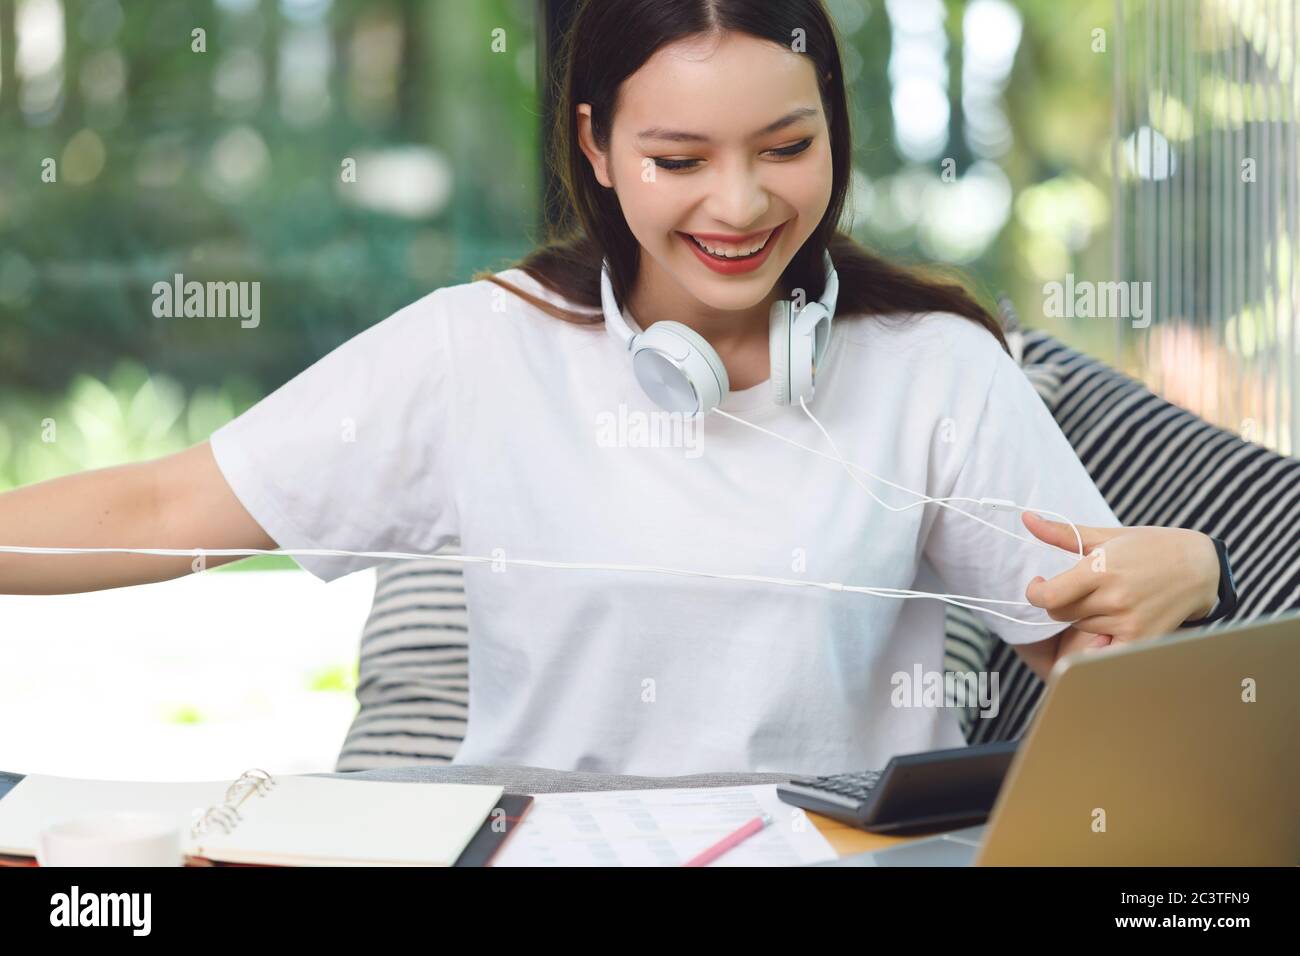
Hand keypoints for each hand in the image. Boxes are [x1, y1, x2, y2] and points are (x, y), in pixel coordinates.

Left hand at [1021, 513, 1219, 648]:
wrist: (1199, 567)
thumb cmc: (1150, 547)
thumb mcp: (1105, 536)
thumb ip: (1061, 533)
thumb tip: (1026, 519)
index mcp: (1101, 570)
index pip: (1049, 596)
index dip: (1035, 593)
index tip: (1039, 584)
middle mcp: (1114, 599)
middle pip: (1061, 613)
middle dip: (1060, 601)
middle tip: (1077, 588)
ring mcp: (1129, 622)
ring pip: (1081, 626)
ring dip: (1085, 615)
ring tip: (1108, 597)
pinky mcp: (1141, 639)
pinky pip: (1102, 650)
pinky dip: (1099, 640)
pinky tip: (1108, 624)